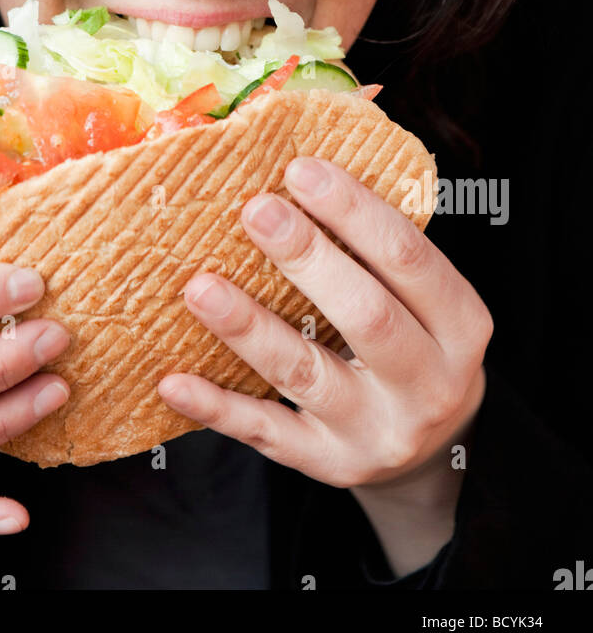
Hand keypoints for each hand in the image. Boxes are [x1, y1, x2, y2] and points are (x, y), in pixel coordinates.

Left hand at [157, 156, 491, 562]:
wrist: (434, 453)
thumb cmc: (415, 342)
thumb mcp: (425, 300)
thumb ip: (377, 248)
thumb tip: (296, 171)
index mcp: (461, 325)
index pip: (410, 258)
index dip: (355, 211)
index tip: (300, 169)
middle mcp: (428, 384)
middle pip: (366, 316)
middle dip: (307, 258)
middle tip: (255, 209)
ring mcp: (377, 431)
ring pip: (305, 374)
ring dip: (249, 326)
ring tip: (199, 286)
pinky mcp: (328, 463)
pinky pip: (266, 433)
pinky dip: (217, 407)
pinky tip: (173, 381)